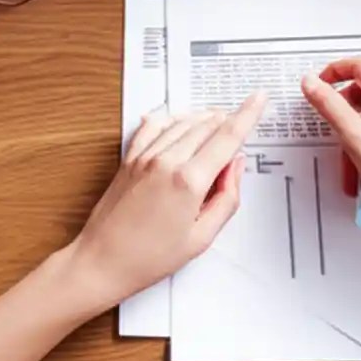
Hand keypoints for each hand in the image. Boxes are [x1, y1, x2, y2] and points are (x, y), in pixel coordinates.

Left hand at [69, 93, 266, 302]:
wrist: (101, 262)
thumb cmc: (147, 258)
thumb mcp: (201, 238)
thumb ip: (226, 198)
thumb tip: (236, 168)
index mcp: (188, 181)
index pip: (227, 137)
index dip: (248, 115)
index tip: (259, 98)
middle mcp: (165, 162)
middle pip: (207, 125)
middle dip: (228, 121)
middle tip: (241, 125)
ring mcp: (144, 157)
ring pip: (182, 122)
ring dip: (203, 118)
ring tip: (216, 123)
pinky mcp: (129, 159)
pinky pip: (152, 126)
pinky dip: (170, 118)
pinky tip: (176, 119)